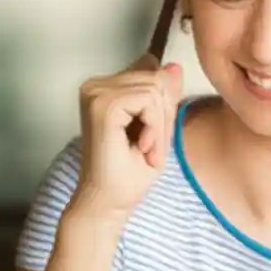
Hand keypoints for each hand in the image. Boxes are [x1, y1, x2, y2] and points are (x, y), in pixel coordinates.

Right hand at [74, 53, 181, 215]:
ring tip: (145, 149)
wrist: (107, 203)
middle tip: (149, 147)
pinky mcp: (102, 105)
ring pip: (156, 88)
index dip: (162, 108)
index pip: (154, 73)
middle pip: (157, 78)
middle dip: (164, 116)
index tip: (149, 139)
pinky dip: (156, 127)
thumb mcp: (158, 128)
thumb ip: (164, 96)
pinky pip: (149, 100)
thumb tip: (174, 66)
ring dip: (160, 126)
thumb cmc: (128, 173)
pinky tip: (142, 147)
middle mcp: (95, 85)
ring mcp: (96, 93)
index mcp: (105, 88)